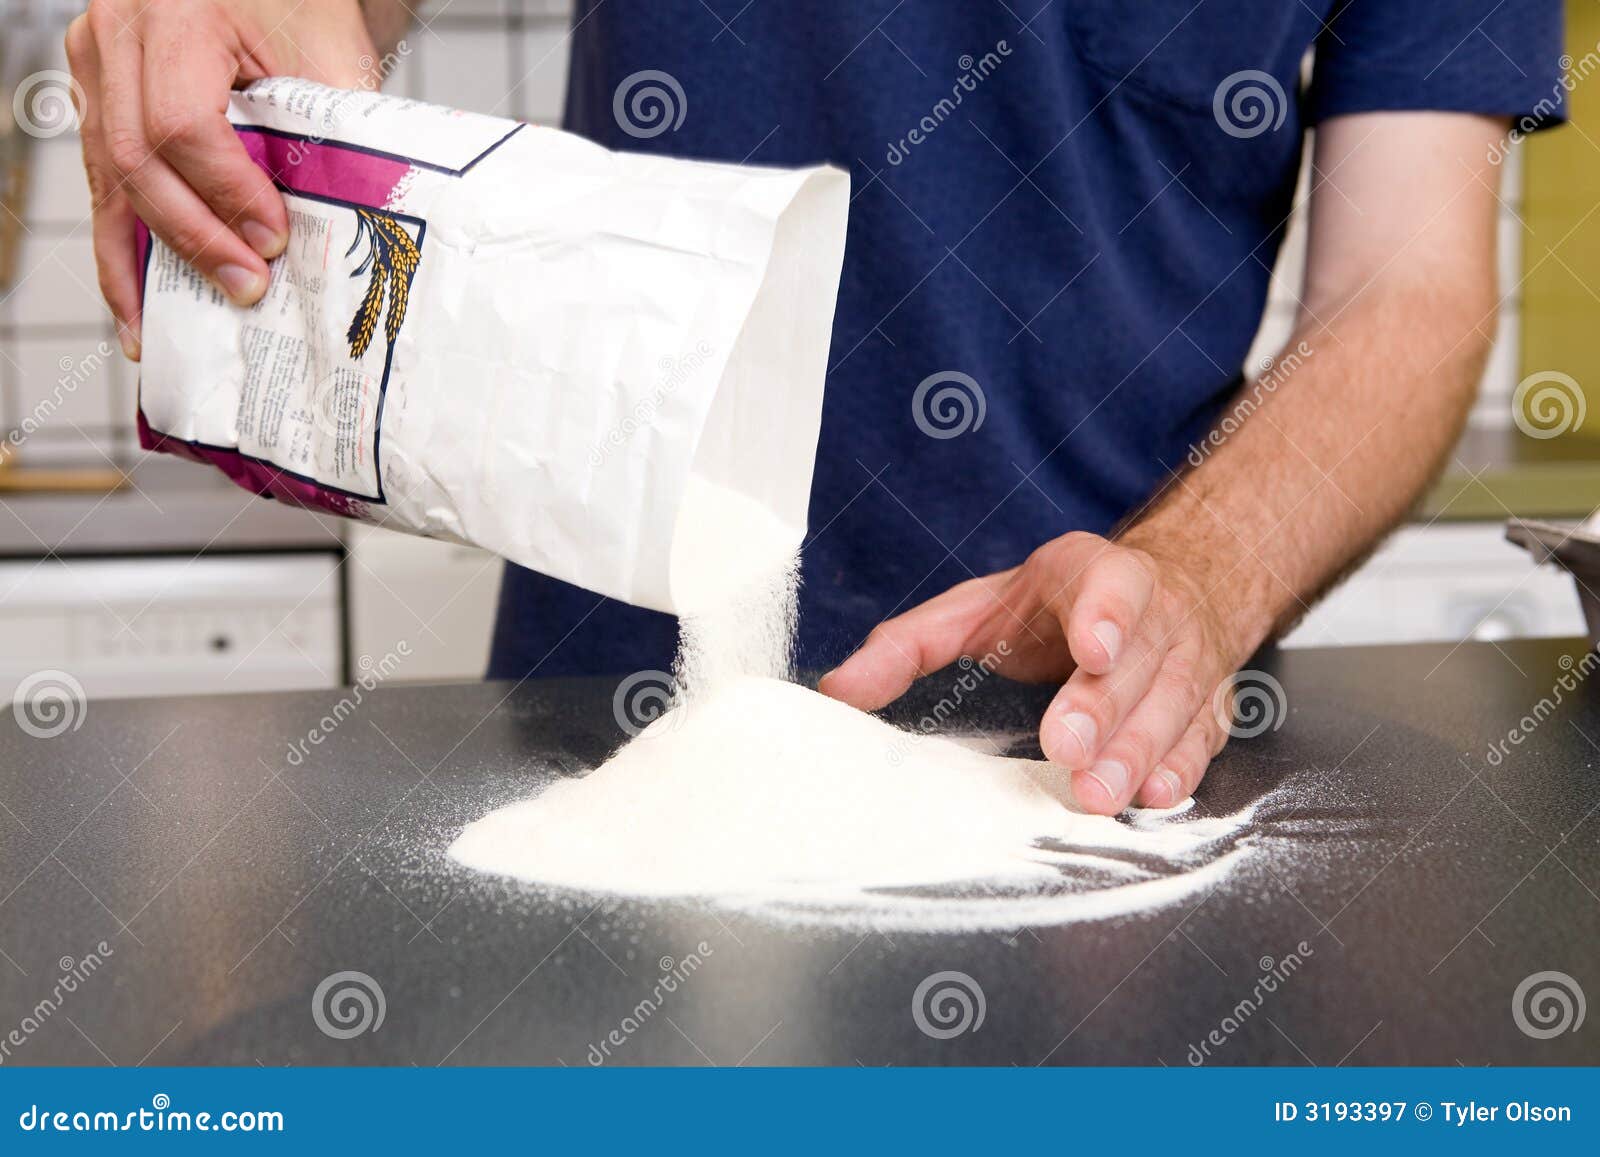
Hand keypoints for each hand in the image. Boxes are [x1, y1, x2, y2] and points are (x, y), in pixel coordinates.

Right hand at [66, 0, 380, 358]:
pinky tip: (134, 303)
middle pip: (136, 156)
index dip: (227, 192)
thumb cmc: (296, 0)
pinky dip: (120, 242)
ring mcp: (96, 63)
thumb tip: (350, 222)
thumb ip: (334, 125)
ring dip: (140, 258)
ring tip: (161, 330)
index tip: (273, 240)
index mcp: (174, 12)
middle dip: (193, 235)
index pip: (183, 123)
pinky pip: (100, 177)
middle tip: (246, 288)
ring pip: (107, 175)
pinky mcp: (97, 93)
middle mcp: (118, 33)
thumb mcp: (327, 46)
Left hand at [819, 530, 1260, 814]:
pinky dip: (1183, 768)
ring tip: (1101, 793)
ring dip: (1139, 751)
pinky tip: (1156, 794)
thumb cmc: (1060, 608)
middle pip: (1136, 661)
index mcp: (1093, 575)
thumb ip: (912, 643)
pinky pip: (1203, 739)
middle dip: (1104, 707)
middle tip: (1069, 747)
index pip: (1108, 586)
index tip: (1091, 648)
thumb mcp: (981, 607)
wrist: (1172, 591)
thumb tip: (839, 690)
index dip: (1105, 615)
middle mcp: (1153, 614)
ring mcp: (1186, 662)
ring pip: (1173, 705)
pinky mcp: (1207, 707)